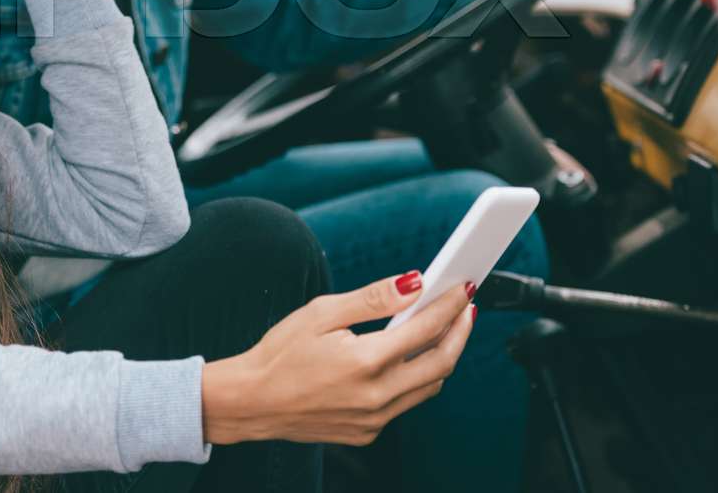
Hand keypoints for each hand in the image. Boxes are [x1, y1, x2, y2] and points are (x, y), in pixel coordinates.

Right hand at [201, 272, 474, 445]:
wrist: (252, 401)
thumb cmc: (280, 353)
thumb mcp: (321, 313)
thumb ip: (372, 298)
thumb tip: (413, 283)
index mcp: (365, 361)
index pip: (426, 329)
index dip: (450, 306)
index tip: (462, 290)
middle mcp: (376, 396)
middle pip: (441, 363)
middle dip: (459, 333)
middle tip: (465, 310)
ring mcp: (374, 420)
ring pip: (428, 388)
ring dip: (441, 357)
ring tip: (442, 331)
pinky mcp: (368, 433)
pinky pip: (405, 404)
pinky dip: (414, 379)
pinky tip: (404, 360)